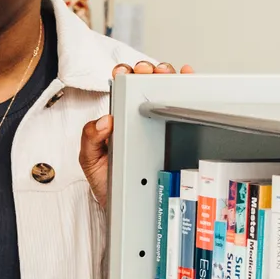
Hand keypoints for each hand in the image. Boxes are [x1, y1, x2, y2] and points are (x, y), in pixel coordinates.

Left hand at [79, 61, 193, 204]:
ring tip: (166, 73)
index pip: (122, 90)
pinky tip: (187, 78)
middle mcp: (139, 118)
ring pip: (167, 92)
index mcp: (118, 119)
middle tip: (147, 71)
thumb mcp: (90, 160)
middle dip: (149, 71)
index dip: (126, 75)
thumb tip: (104, 121)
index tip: (127, 71)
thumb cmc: (108, 181)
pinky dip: (189, 88)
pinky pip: (183, 108)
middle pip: (147, 85)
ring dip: (168, 76)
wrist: (126, 207)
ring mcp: (158, 125)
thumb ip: (90, 139)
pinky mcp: (175, 134)